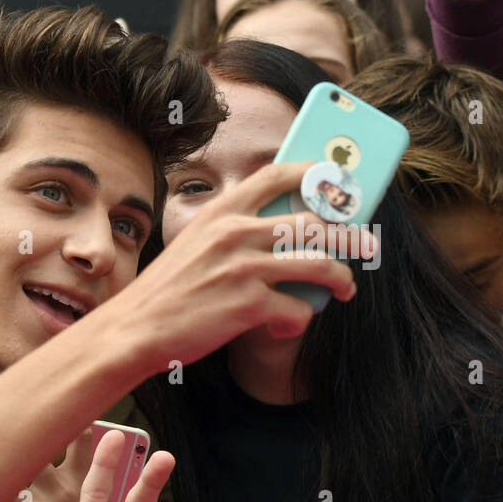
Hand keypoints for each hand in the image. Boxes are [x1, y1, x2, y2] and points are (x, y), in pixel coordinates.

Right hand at [105, 160, 371, 375]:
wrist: (134, 329)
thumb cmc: (168, 290)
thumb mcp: (195, 243)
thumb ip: (233, 230)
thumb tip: (287, 231)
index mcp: (222, 212)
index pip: (277, 174)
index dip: (315, 173)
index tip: (338, 180)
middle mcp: (236, 233)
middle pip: (314, 223)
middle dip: (351, 234)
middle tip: (368, 244)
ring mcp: (244, 269)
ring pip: (320, 265)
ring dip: (343, 278)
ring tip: (347, 289)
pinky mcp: (249, 306)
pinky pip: (299, 310)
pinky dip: (300, 321)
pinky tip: (287, 325)